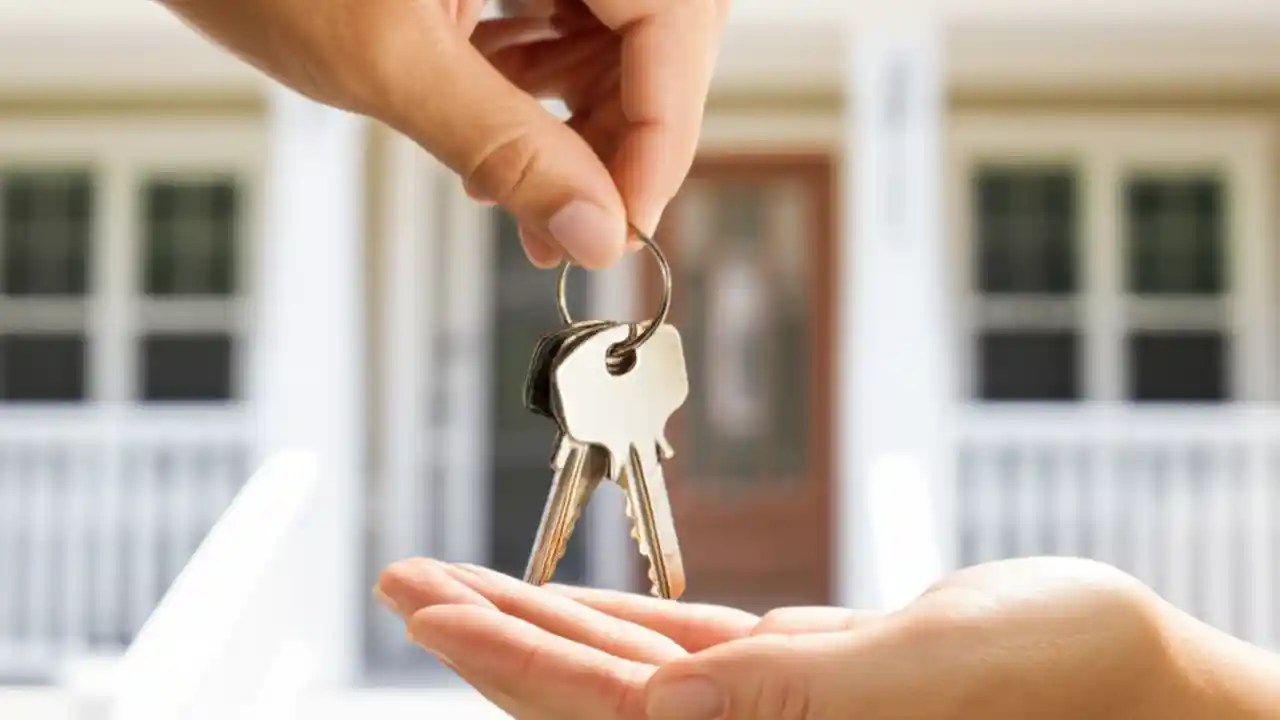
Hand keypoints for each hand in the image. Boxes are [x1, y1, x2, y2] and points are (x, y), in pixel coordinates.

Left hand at [161, 0, 725, 268]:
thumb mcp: (389, 62)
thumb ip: (505, 146)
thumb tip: (595, 228)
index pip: (674, 23)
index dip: (660, 133)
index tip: (623, 223)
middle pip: (661, 30)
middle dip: (619, 136)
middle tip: (572, 225)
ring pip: (621, 32)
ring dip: (582, 119)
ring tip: (515, 185)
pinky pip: (573, 14)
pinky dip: (546, 81)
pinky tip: (500, 115)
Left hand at [376, 558, 1279, 719]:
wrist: (1134, 677)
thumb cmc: (1068, 679)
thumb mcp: (933, 669)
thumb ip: (798, 692)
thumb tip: (663, 711)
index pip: (598, 710)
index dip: (502, 655)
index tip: (425, 600)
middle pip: (585, 687)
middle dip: (491, 630)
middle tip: (406, 575)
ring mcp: (770, 706)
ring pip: (625, 659)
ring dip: (541, 615)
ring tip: (461, 577)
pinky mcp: (801, 670)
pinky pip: (688, 641)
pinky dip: (625, 615)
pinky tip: (573, 599)